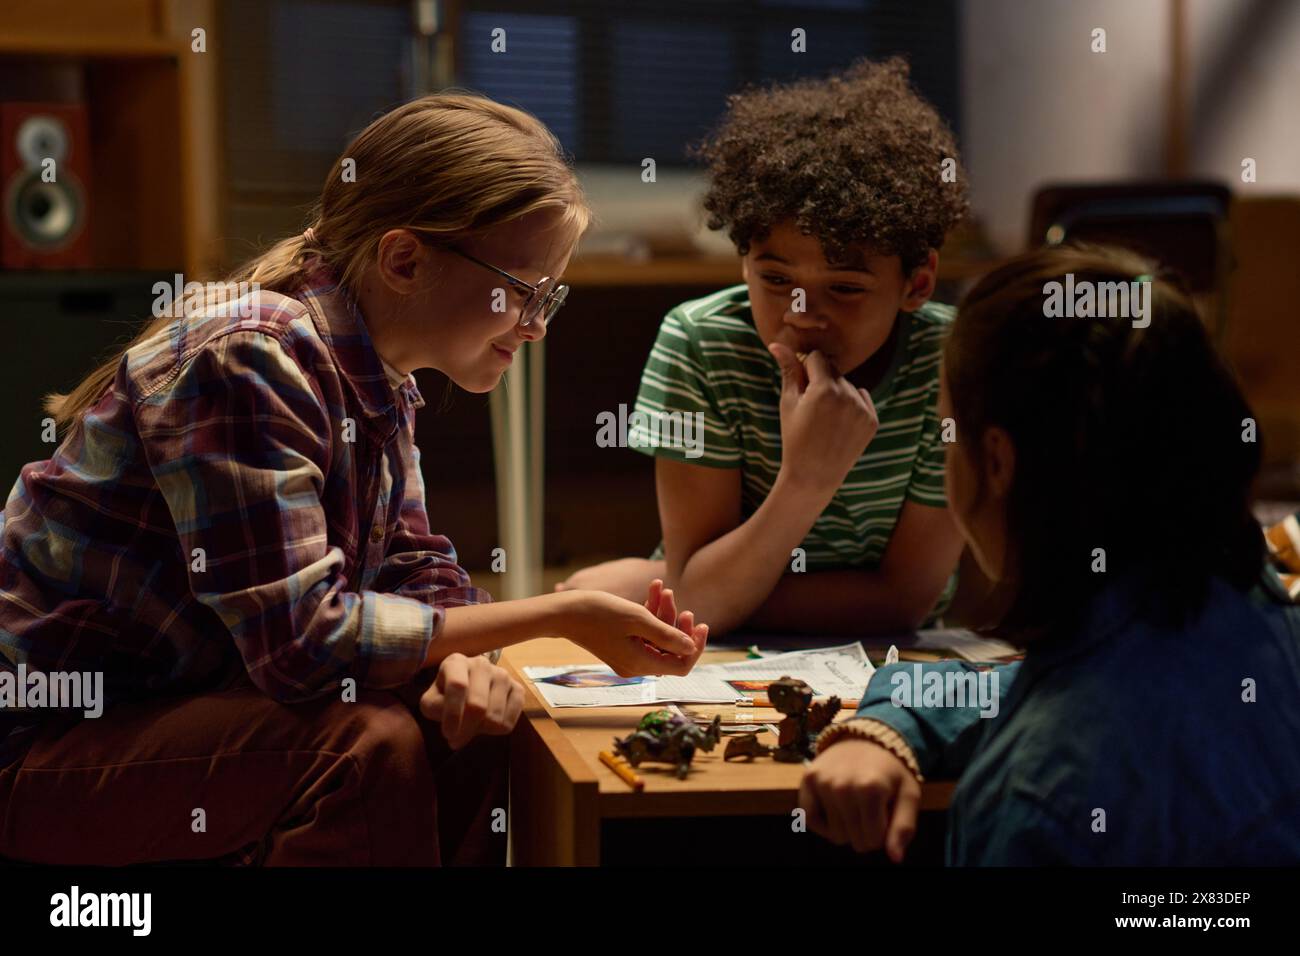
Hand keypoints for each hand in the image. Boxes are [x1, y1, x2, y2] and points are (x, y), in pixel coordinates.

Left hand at [419, 652, 524, 750]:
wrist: (469, 690)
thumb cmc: (446, 695)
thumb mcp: (432, 701)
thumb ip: (435, 709)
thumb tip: (455, 725)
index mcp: (456, 662)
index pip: (457, 686)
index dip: (453, 713)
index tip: (448, 735)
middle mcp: (481, 664)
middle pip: (478, 705)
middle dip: (466, 728)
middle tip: (456, 740)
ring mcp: (502, 675)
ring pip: (495, 716)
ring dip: (481, 730)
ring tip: (472, 725)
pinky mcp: (518, 688)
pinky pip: (510, 720)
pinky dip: (496, 731)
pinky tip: (487, 724)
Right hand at [559, 583, 707, 676]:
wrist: (563, 612)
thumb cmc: (598, 612)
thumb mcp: (638, 619)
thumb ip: (667, 635)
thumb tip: (691, 648)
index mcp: (642, 664)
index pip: (682, 666)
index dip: (695, 647)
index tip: (701, 625)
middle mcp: (636, 666)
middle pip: (670, 651)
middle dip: (678, 625)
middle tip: (681, 604)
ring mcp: (627, 656)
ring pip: (657, 638)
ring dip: (663, 613)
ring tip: (662, 589)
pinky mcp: (620, 645)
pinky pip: (643, 633)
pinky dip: (649, 613)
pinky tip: (653, 590)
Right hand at [769, 343, 877, 495]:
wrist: (814, 475)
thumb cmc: (794, 439)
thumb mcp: (788, 403)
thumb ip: (788, 370)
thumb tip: (776, 343)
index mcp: (824, 389)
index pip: (817, 358)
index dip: (807, 369)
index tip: (801, 387)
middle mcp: (847, 396)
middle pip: (834, 371)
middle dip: (822, 381)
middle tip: (812, 408)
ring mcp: (863, 409)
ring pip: (848, 386)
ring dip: (837, 394)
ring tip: (825, 420)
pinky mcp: (872, 421)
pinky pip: (862, 399)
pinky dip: (852, 406)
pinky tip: (839, 425)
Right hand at [798, 736, 919, 860]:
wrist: (867, 737)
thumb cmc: (891, 770)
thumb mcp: (909, 794)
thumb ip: (904, 827)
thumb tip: (895, 858)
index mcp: (870, 790)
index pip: (873, 842)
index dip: (882, 836)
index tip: (885, 818)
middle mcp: (842, 786)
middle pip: (853, 841)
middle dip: (865, 834)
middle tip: (871, 811)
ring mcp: (822, 782)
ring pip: (834, 835)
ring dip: (847, 828)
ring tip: (855, 807)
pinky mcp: (808, 779)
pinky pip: (809, 820)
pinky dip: (823, 823)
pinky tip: (835, 811)